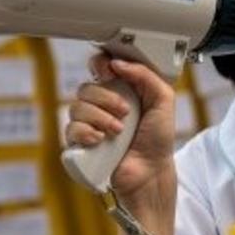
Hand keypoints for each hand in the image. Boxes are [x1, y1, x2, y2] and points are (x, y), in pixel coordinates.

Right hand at [65, 54, 176, 202]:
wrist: (151, 171)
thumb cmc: (157, 140)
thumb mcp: (163, 100)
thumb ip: (146, 75)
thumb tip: (118, 63)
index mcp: (120, 90)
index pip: (98, 67)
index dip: (100, 65)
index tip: (110, 72)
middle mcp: (101, 105)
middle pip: (86, 87)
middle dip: (106, 98)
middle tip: (125, 112)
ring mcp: (89, 124)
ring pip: (76, 107)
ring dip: (100, 118)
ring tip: (118, 131)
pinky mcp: (80, 143)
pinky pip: (70, 129)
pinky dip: (86, 132)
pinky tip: (100, 140)